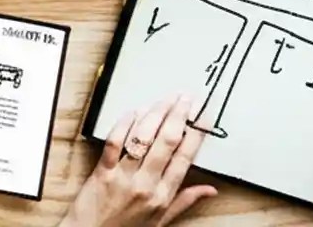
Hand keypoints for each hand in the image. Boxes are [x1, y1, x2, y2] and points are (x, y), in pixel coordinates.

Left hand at [60, 95, 215, 226]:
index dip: (197, 132)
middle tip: (186, 98)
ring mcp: (123, 176)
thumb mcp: (161, 221)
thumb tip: (210, 189)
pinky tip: (134, 111)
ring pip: (143, 137)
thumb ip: (185, 200)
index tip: (203, 114)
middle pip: (167, 141)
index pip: (185, 157)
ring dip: (156, 113)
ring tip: (164, 99)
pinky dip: (124, 124)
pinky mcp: (102, 171)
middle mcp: (146, 184)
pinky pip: (115, 142)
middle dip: (179, 115)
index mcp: (163, 195)